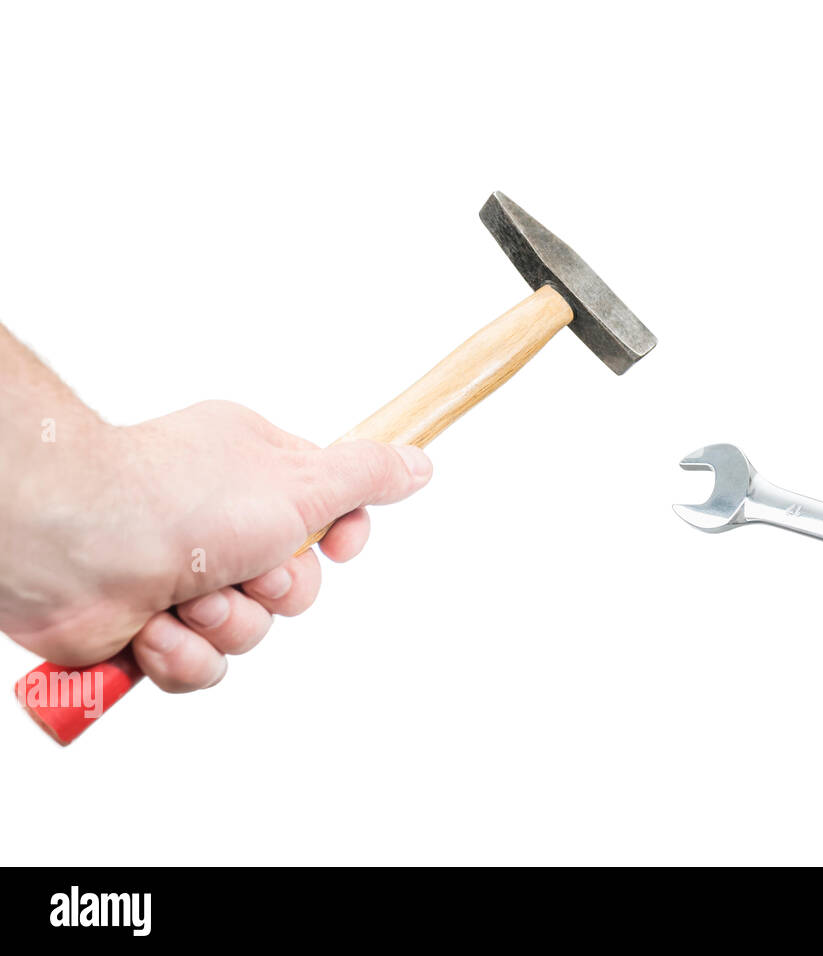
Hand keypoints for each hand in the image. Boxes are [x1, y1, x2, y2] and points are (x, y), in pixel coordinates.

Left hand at [0, 400, 431, 690]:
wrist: (73, 544)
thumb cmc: (184, 499)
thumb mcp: (300, 480)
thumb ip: (367, 476)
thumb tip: (421, 463)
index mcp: (254, 470)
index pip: (328, 508)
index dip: (341, 535)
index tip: (338, 543)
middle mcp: (221, 520)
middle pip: (296, 581)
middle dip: (277, 588)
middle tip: (249, 568)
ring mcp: (184, 574)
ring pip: (252, 629)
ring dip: (227, 622)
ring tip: (190, 597)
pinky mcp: (150, 628)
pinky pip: (203, 666)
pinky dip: (184, 654)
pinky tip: (157, 629)